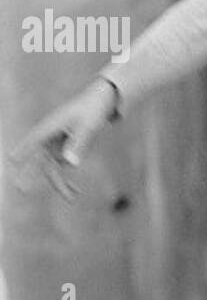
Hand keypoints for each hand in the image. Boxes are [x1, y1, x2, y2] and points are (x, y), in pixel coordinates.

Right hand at [9, 80, 116, 200]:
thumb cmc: (93, 110)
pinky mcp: (64, 149)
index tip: (12, 159)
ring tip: (71, 198)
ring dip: (59, 183)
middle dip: (31, 174)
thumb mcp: (89, 126)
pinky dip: (66, 180)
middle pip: (41, 159)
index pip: (33, 141)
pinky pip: (61, 168)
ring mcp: (56, 144)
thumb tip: (70, 164)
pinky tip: (76, 192)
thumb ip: (79, 143)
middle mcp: (49, 137)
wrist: (102, 101)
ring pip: (52, 168)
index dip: (23, 150)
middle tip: (20, 189)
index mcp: (50, 126)